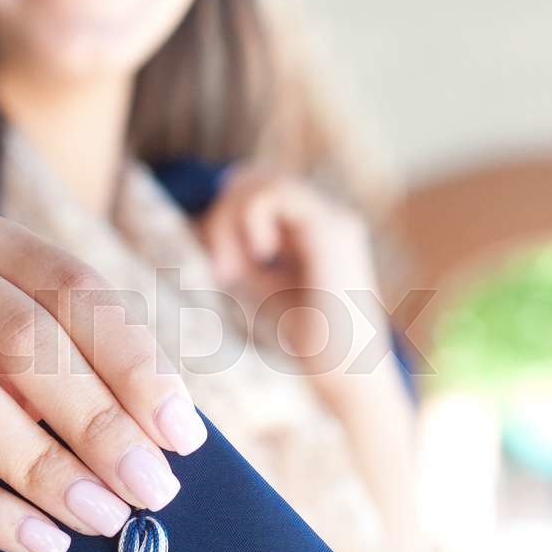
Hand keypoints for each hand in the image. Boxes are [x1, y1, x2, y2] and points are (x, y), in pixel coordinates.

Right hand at [0, 206, 207, 551]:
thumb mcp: (13, 341)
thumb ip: (79, 368)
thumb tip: (162, 440)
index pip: (71, 288)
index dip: (134, 362)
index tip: (181, 434)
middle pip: (22, 341)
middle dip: (100, 421)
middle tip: (152, 488)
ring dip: (47, 469)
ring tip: (103, 516)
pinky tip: (39, 540)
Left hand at [192, 163, 388, 388]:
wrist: (347, 374)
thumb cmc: (307, 340)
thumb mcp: (260, 284)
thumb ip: (241, 251)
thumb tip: (204, 220)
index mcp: (313, 228)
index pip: (260, 189)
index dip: (227, 215)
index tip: (222, 269)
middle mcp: (327, 216)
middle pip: (258, 177)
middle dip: (224, 215)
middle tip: (223, 270)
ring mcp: (333, 219)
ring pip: (265, 180)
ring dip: (232, 218)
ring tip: (233, 269)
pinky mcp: (332, 229)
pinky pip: (277, 194)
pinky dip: (251, 218)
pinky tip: (260, 256)